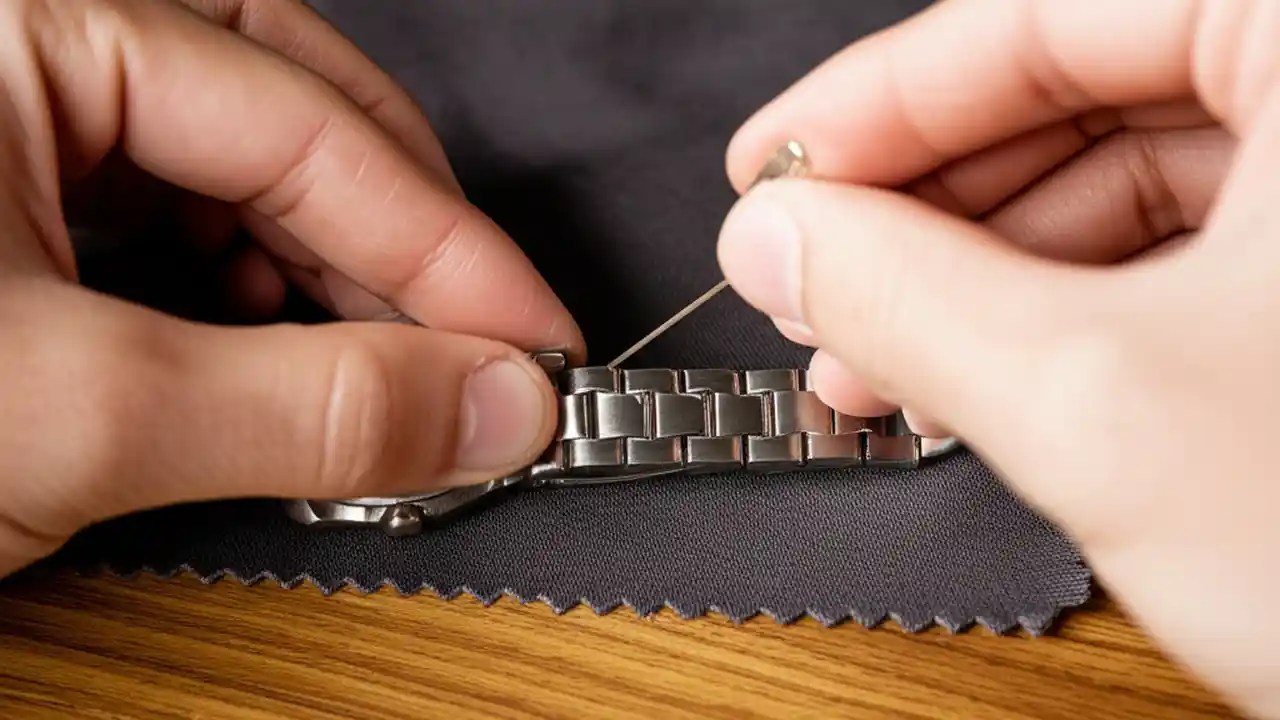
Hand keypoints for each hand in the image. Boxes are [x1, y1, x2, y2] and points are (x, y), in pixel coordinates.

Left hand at [0, 0, 582, 576]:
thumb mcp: (82, 412)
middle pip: (289, 108)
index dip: (447, 251)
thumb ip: (308, 406)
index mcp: (34, 30)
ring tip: (380, 352)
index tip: (536, 342)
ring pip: (237, 153)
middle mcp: (31, 47)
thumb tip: (493, 406)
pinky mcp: (7, 189)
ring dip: (330, 257)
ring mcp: (14, 111)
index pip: (309, 130)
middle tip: (479, 336)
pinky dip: (249, 270)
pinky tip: (267, 332)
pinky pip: (174, 196)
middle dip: (398, 232)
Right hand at [717, 0, 1277, 714]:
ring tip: (879, 358)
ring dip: (981, 271)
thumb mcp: (1105, 406)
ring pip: (1131, 177)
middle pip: (1084, 87)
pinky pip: (1187, 251)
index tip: (774, 175)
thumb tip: (779, 237)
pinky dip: (1068, 311)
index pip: (1045, 10)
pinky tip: (983, 373)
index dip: (874, 104)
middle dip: (922, 204)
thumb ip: (902, 295)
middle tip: (814, 280)